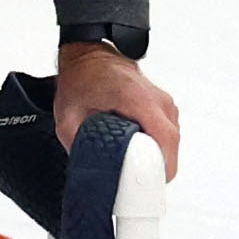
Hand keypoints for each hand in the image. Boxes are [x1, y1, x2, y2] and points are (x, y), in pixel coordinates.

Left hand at [53, 40, 180, 180]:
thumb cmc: (82, 78)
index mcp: (137, 99)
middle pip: (170, 145)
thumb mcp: (68, 116)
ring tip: (132, 163)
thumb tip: (86, 169)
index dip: (161, 167)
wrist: (89, 55)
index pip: (165, 139)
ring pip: (170, 140)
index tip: (146, 183)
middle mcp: (156, 99)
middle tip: (133, 179)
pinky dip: (155, 144)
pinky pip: (167, 132)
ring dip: (155, 156)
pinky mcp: (163, 105)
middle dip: (155, 167)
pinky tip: (136, 148)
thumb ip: (77, 145)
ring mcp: (163, 101)